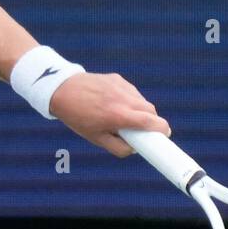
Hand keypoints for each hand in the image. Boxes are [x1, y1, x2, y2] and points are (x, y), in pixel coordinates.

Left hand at [48, 72, 170, 157]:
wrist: (62, 91)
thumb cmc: (78, 118)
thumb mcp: (96, 138)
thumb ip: (118, 147)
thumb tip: (135, 149)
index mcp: (118, 116)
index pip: (152, 122)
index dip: (162, 130)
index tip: (165, 136)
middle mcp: (123, 99)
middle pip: (151, 111)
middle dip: (152, 122)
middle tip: (144, 131)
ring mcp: (122, 87)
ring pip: (142, 101)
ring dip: (141, 111)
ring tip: (124, 118)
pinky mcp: (118, 79)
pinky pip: (132, 92)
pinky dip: (130, 101)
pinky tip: (115, 105)